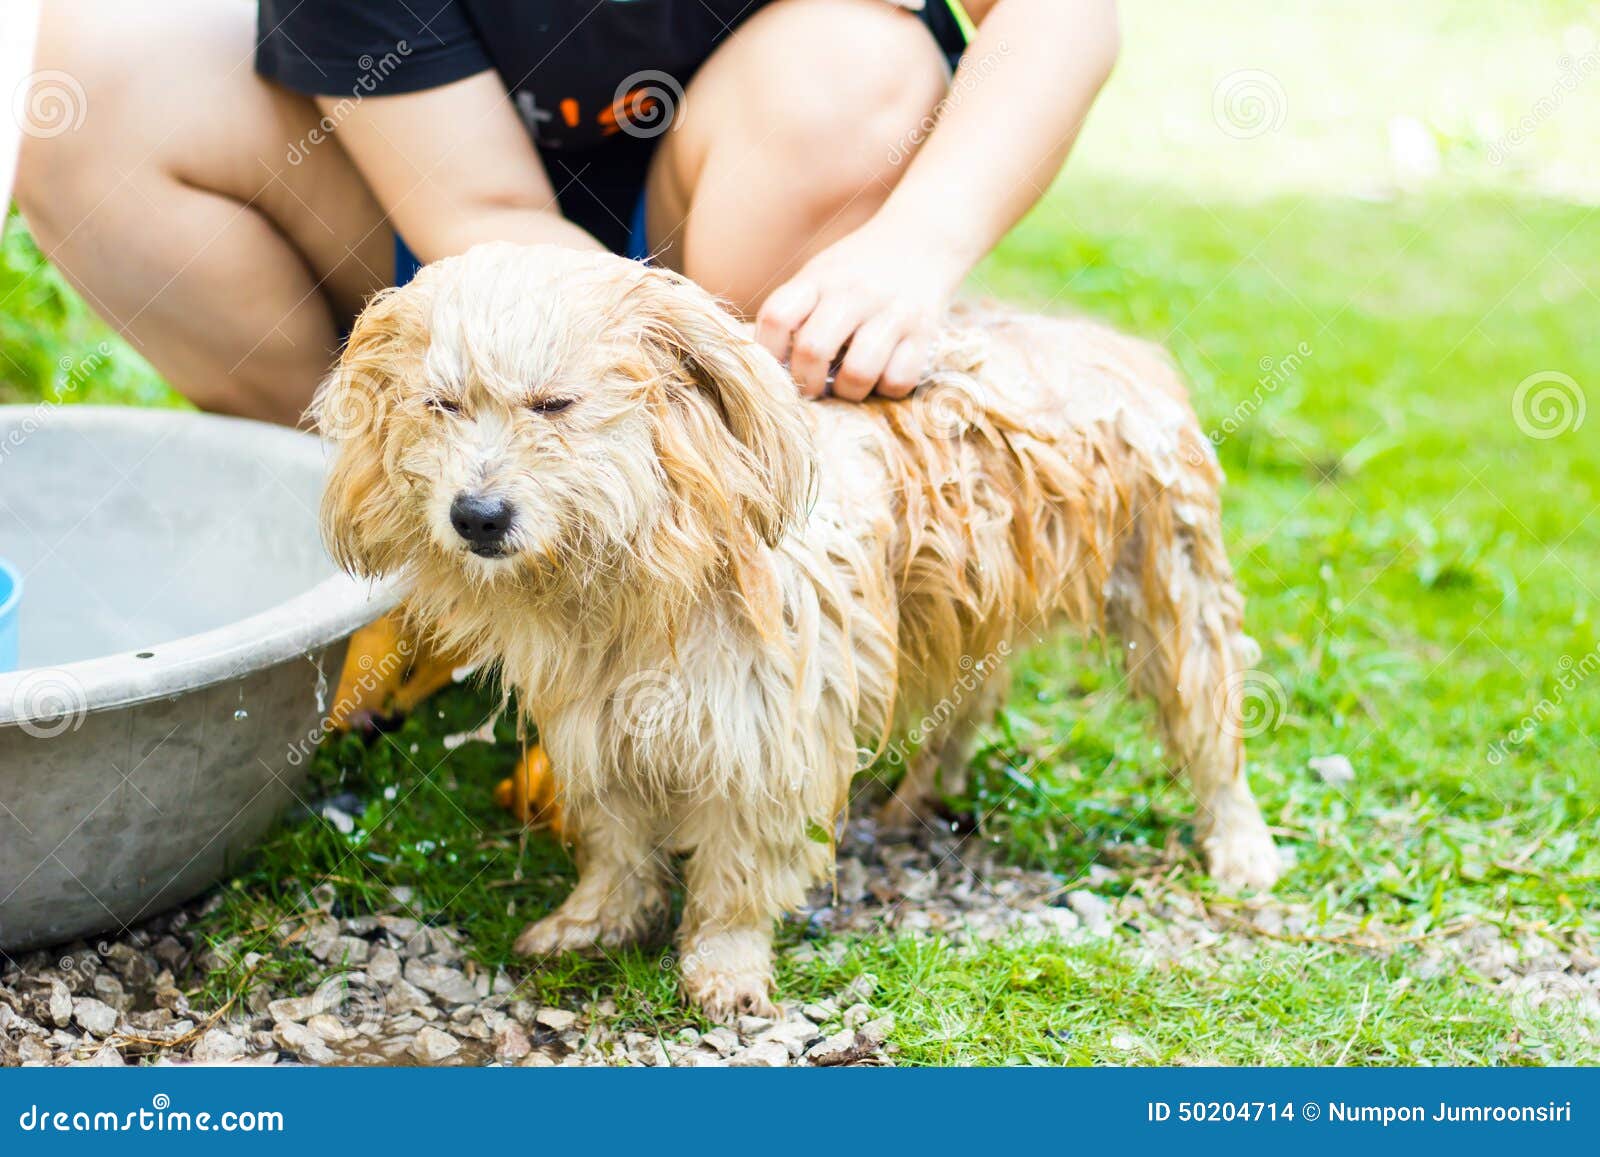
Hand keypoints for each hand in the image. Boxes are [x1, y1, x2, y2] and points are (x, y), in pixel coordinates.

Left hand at [755, 219, 965, 400]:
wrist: (922, 239)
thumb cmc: (858, 270)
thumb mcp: (820, 275)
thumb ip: (794, 311)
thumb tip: (770, 368)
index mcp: (820, 278)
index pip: (777, 317)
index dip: (767, 353)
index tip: (774, 369)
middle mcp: (855, 293)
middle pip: (813, 349)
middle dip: (806, 383)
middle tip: (811, 389)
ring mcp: (892, 312)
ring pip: (858, 372)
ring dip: (846, 392)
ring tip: (846, 387)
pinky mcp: (924, 333)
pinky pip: (898, 380)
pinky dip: (885, 389)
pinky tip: (881, 377)